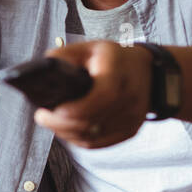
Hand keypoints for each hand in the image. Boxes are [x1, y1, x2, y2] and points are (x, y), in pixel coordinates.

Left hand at [31, 40, 152, 148]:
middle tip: (42, 117)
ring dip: (66, 132)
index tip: (52, 109)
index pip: (101, 97)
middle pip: (91, 122)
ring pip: (92, 136)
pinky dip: (78, 139)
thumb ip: (64, 56)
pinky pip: (98, 143)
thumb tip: (42, 70)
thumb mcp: (90, 48)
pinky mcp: (130, 130)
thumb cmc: (114, 59)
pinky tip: (67, 130)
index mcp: (118, 73)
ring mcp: (132, 117)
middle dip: (60, 124)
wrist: (150, 73)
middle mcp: (130, 98)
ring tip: (52, 121)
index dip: (75, 109)